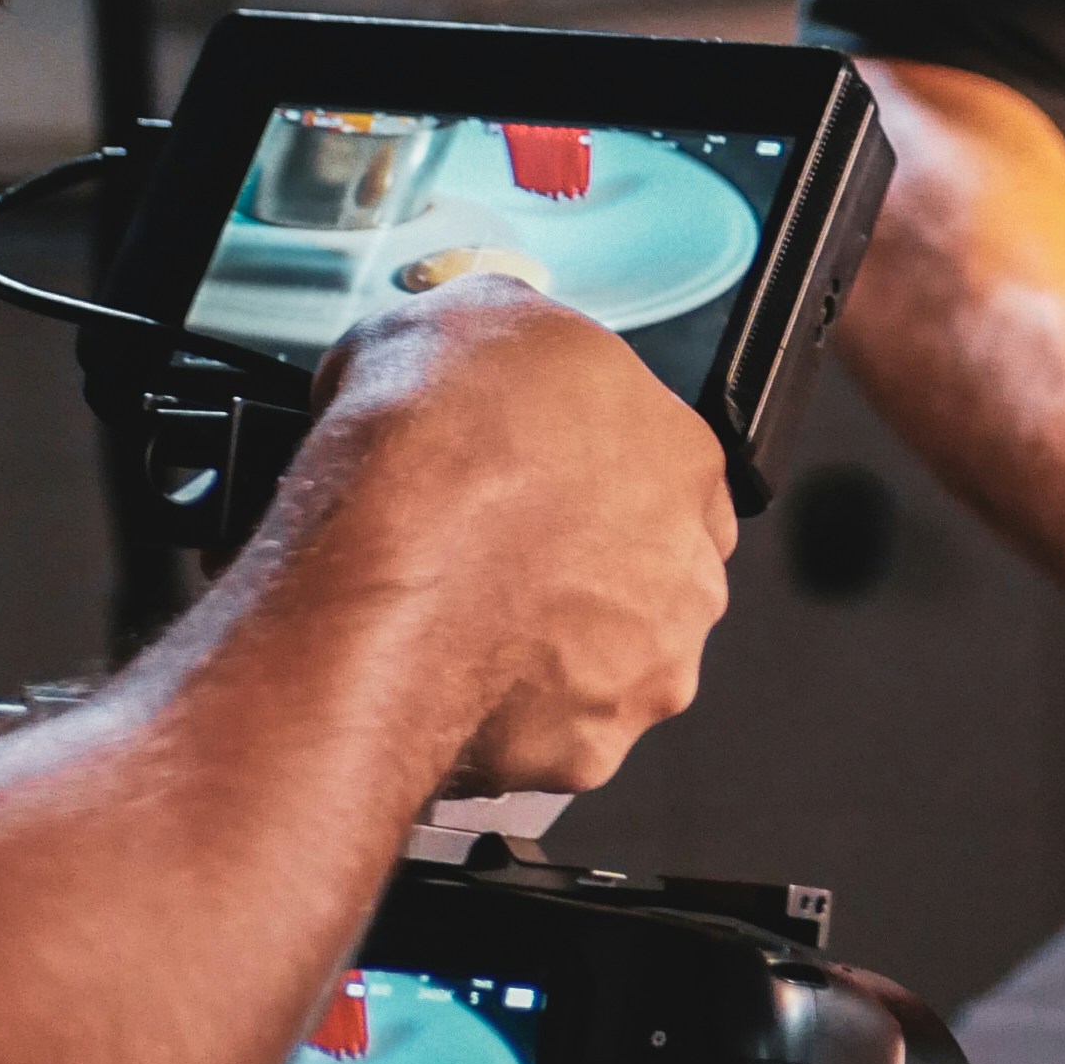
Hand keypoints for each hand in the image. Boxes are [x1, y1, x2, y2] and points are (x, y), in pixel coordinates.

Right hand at [302, 281, 736, 788]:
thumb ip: (507, 336)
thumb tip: (488, 340)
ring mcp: (647, 666)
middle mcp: (688, 569)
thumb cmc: (429, 449)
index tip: (527, 476)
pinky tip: (443, 674)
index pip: (662, 465)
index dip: (582, 469)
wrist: (376, 578)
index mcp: (682, 455)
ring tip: (456, 618)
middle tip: (487, 552)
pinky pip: (547, 731)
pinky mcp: (589, 749)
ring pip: (602, 659)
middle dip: (574, 565)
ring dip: (545, 644)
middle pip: (640, 569)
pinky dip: (500, 712)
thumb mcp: (463, 314)